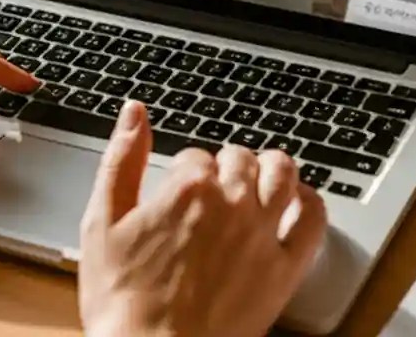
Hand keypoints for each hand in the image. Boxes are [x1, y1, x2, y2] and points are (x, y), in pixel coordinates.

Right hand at [79, 101, 326, 336]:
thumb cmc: (123, 302)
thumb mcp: (101, 222)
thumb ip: (120, 160)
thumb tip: (134, 113)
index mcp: (188, 188)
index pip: (195, 156)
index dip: (185, 170)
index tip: (179, 189)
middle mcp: (232, 203)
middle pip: (241, 159)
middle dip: (226, 166)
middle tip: (215, 187)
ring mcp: (263, 235)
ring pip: (283, 175)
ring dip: (272, 168)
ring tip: (260, 179)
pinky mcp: (284, 269)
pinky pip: (314, 221)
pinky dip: (310, 202)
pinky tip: (300, 201)